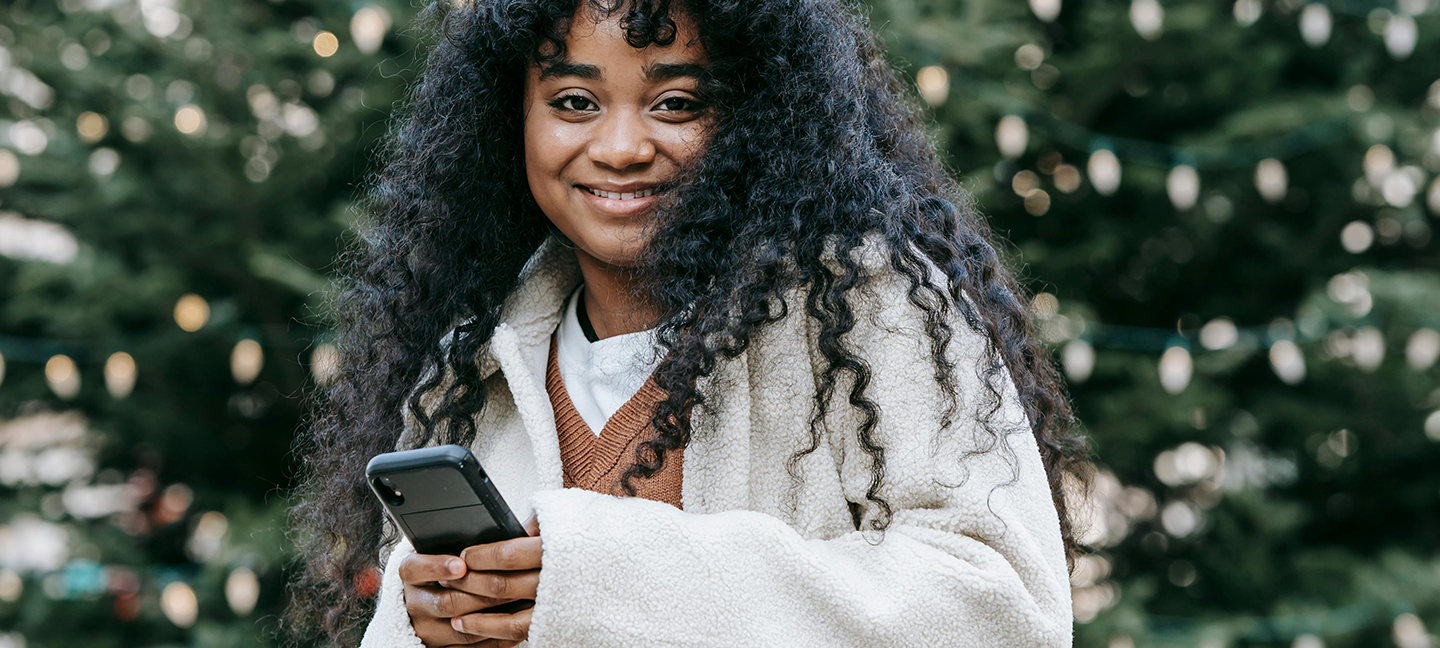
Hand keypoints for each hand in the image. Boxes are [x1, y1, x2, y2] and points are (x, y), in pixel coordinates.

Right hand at [401, 515, 542, 646]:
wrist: (429, 597)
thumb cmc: (447, 565)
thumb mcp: (446, 548)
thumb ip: (468, 541)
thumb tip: (510, 529)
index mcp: (411, 571)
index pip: (417, 568)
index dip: (439, 567)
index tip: (461, 565)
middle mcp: (413, 601)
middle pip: (447, 602)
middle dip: (481, 595)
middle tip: (510, 585)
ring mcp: (424, 628)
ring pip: (460, 629)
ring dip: (492, 619)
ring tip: (518, 604)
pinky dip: (492, 639)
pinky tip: (513, 626)